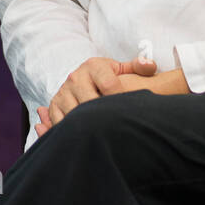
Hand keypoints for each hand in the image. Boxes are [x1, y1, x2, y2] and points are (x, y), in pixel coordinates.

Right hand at [33, 54, 157, 136]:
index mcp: (93, 66)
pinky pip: (61, 123)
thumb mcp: (122, 69)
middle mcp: (75, 77)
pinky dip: (73, 132)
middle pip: (91, 102)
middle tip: (117, 128)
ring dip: (89, 126)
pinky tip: (87, 138)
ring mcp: (63, 92)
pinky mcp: (54, 106)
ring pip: (76, 114)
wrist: (82, 80)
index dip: (120, 99)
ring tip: (104, 135)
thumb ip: (139, 66)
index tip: (127, 110)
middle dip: (105, 116)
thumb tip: (150, 66)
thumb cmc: (108, 77)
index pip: (109, 85)